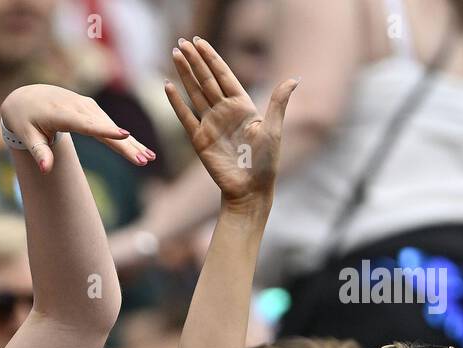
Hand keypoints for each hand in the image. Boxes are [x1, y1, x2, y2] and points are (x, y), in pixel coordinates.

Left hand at [0, 83, 154, 173]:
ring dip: (131, 143)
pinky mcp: (92, 109)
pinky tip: (141, 150)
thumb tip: (45, 170)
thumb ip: (38, 152)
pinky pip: (110, 125)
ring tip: (148, 159)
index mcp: (61, 113)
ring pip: (112, 126)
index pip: (86, 124)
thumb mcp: (26, 136)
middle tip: (143, 160)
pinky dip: (126, 138)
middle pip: (105, 128)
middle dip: (125, 144)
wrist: (27, 97)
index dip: (106, 130)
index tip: (124, 135)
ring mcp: (87, 107)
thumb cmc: (25, 120)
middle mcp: (78, 107)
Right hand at [165, 37, 296, 208]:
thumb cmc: (266, 163)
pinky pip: (185, 116)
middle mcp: (224, 112)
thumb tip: (294, 78)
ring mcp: (210, 124)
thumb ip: (278, 102)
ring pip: (194, 93)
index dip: (211, 58)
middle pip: (206, 80)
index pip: (223, 75)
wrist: (250, 190)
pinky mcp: (199, 140)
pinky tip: (168, 86)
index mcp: (243, 106)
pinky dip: (176, 102)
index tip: (199, 42)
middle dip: (194, 61)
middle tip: (181, 43)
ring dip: (184, 75)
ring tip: (174, 56)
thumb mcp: (274, 129)